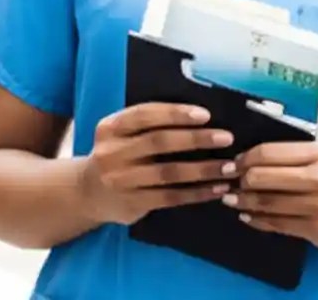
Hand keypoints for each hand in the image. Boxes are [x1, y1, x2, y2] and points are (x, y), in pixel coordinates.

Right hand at [78, 103, 239, 225]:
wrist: (87, 192)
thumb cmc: (117, 154)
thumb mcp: (120, 133)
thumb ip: (148, 123)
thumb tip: (200, 115)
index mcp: (110, 127)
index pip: (145, 115)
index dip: (176, 114)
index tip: (206, 115)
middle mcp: (112, 152)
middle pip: (159, 142)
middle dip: (196, 139)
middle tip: (226, 138)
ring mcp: (120, 180)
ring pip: (168, 173)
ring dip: (203, 170)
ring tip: (229, 167)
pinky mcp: (131, 204)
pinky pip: (170, 198)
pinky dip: (196, 193)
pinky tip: (216, 189)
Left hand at [226, 142, 317, 251]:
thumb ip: (293, 156)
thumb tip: (248, 158)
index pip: (269, 153)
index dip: (244, 159)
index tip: (234, 163)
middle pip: (263, 177)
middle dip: (240, 180)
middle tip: (230, 182)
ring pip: (267, 202)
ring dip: (243, 201)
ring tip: (232, 200)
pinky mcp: (316, 230)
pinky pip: (276, 224)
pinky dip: (256, 219)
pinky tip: (247, 215)